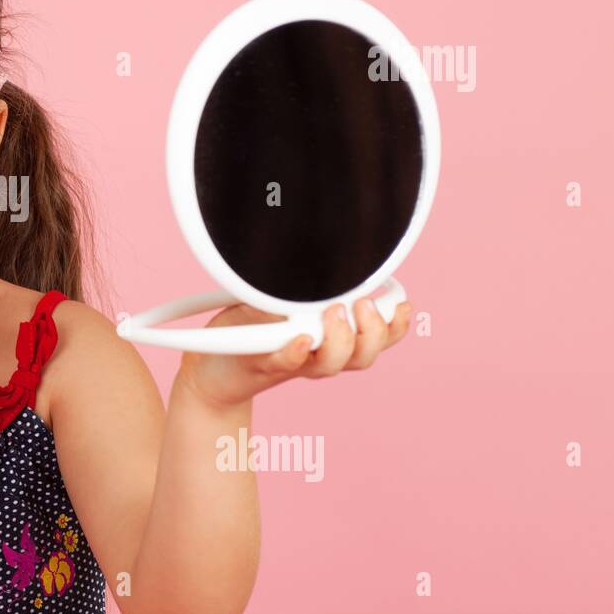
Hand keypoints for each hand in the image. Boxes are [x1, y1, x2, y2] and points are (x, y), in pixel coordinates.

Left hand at [174, 298, 413, 409]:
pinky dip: (295, 353)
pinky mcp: (262, 365)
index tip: (403, 305)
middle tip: (365, 306)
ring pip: (331, 364)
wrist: (210, 369)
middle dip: (373, 332)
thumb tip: (318, 244)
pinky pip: (284, 362)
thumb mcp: (275, 295)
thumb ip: (300, 282)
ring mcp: (292, 361)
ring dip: (340, 339)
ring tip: (334, 313)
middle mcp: (317, 354)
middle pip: (363, 356)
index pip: (376, 338)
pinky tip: (300, 339)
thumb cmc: (246, 329)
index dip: (395, 325)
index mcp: (330, 338)